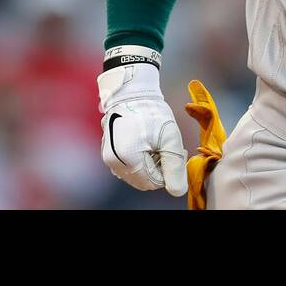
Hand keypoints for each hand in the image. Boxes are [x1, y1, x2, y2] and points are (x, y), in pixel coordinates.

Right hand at [98, 59, 188, 196]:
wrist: (131, 93)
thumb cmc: (152, 112)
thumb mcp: (170, 139)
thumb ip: (175, 167)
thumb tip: (177, 192)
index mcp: (128, 160)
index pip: (155, 182)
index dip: (168, 170)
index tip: (174, 152)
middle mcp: (114, 163)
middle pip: (145, 180)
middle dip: (159, 168)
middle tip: (166, 147)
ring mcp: (109, 159)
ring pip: (137, 174)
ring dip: (150, 164)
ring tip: (155, 143)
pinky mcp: (108, 153)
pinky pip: (128, 166)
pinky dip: (140, 159)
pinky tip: (145, 143)